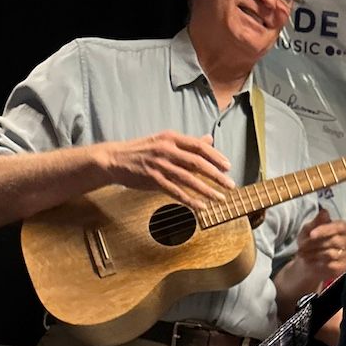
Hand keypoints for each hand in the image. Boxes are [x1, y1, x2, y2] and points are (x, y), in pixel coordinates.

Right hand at [98, 132, 233, 204]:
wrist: (114, 159)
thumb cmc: (142, 151)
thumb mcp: (164, 141)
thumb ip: (187, 143)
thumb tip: (209, 139)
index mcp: (171, 138)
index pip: (199, 146)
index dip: (215, 157)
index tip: (228, 167)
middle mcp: (166, 150)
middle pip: (197, 163)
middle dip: (216, 175)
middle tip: (231, 185)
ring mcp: (159, 165)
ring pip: (188, 179)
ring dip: (206, 190)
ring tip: (220, 199)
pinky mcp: (152, 179)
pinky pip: (175, 191)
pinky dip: (190, 200)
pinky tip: (201, 207)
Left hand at [294, 207, 345, 293]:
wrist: (309, 262)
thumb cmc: (311, 242)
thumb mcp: (309, 229)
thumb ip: (316, 221)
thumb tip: (324, 212)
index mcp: (343, 228)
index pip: (339, 227)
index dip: (325, 230)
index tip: (311, 234)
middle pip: (333, 241)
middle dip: (314, 243)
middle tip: (300, 246)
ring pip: (330, 253)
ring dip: (313, 253)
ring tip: (301, 253)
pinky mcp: (343, 267)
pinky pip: (330, 265)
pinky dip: (317, 262)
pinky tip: (309, 261)